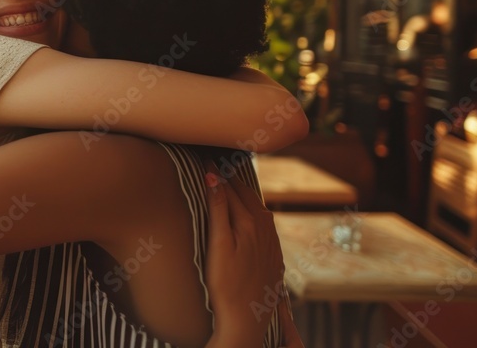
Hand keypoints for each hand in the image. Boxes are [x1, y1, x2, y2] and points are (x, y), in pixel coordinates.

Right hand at [203, 169, 285, 345]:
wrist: (247, 318)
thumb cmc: (226, 283)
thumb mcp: (218, 244)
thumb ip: (217, 208)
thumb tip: (214, 176)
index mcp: (251, 220)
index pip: (230, 188)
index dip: (216, 172)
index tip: (204, 157)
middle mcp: (265, 227)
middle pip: (246, 194)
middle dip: (231, 178)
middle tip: (217, 161)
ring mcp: (271, 241)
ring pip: (257, 207)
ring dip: (243, 193)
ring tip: (230, 181)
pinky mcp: (273, 254)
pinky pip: (264, 223)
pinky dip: (253, 210)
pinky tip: (248, 213)